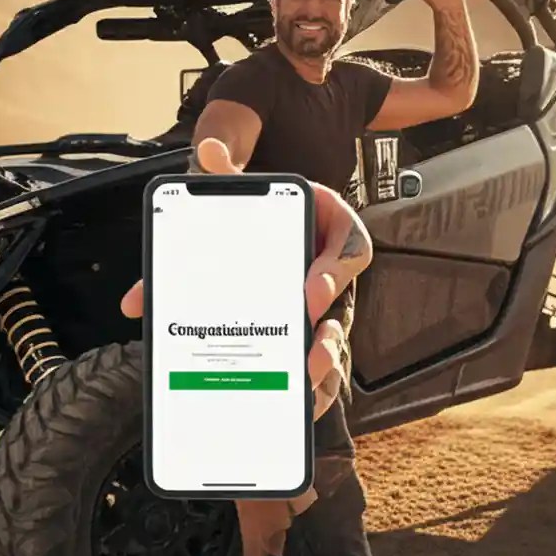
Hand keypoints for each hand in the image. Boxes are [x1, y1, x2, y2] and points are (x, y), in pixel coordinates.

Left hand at [120, 138, 373, 418]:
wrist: (252, 226)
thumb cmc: (259, 210)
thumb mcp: (246, 187)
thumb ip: (228, 170)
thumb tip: (207, 152)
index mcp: (330, 229)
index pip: (348, 249)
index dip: (334, 273)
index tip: (312, 292)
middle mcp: (330, 272)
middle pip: (341, 308)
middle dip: (329, 337)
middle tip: (310, 354)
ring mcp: (318, 307)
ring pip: (330, 341)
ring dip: (321, 366)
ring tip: (303, 384)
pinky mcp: (302, 332)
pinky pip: (311, 362)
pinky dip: (306, 384)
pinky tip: (293, 402)